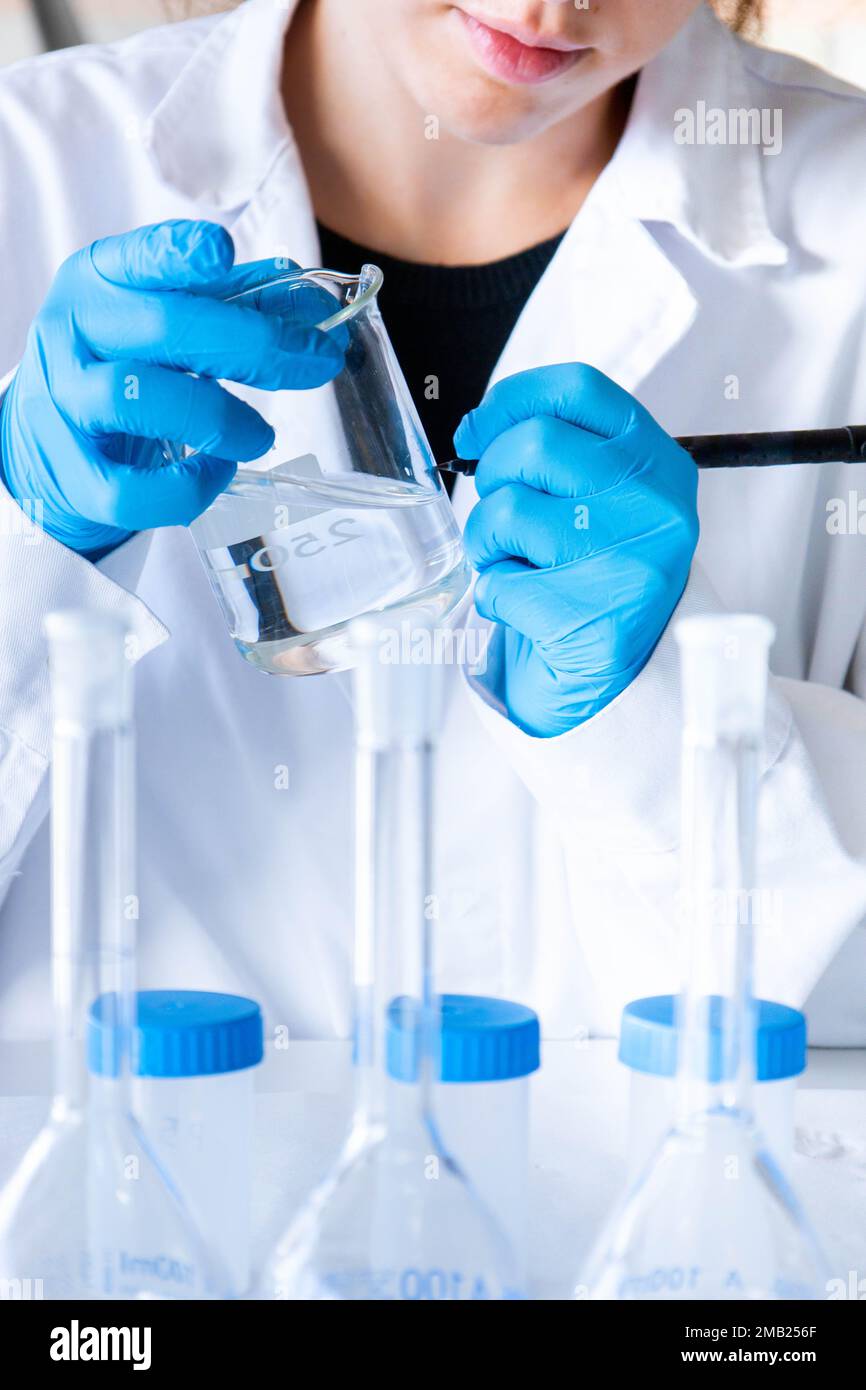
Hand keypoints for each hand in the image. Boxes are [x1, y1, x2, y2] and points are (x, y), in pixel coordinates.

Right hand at [0, 220, 343, 556]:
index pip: (136, 259)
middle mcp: (74, 336)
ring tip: (261, 436)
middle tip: (315, 362)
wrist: (49, 445)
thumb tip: (315, 305)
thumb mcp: (162, 324)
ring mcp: (66, 407)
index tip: (222, 252)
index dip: (179, 254)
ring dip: (221, 419)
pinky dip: (189, 487)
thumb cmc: (121, 370)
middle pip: (164, 329)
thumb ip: (234, 306)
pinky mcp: (74, 477)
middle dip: (254, 345)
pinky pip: (133, 490)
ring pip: (140, 401)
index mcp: (98, 283)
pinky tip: (217, 472)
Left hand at [456, 363, 698, 737]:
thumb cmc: (603, 566)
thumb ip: (564, 450)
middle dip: (494, 476)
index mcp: (658, 462)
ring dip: (486, 540)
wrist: (625, 665)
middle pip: (533, 445)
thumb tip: (477, 429)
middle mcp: (652, 504)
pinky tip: (527, 605)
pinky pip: (499, 583)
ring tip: (511, 561)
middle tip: (501, 511)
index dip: (512, 400)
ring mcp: (625, 560)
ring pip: (507, 512)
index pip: (578, 391)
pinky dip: (495, 595)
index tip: (478, 429)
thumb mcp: (611, 494)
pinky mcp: (588, 614)